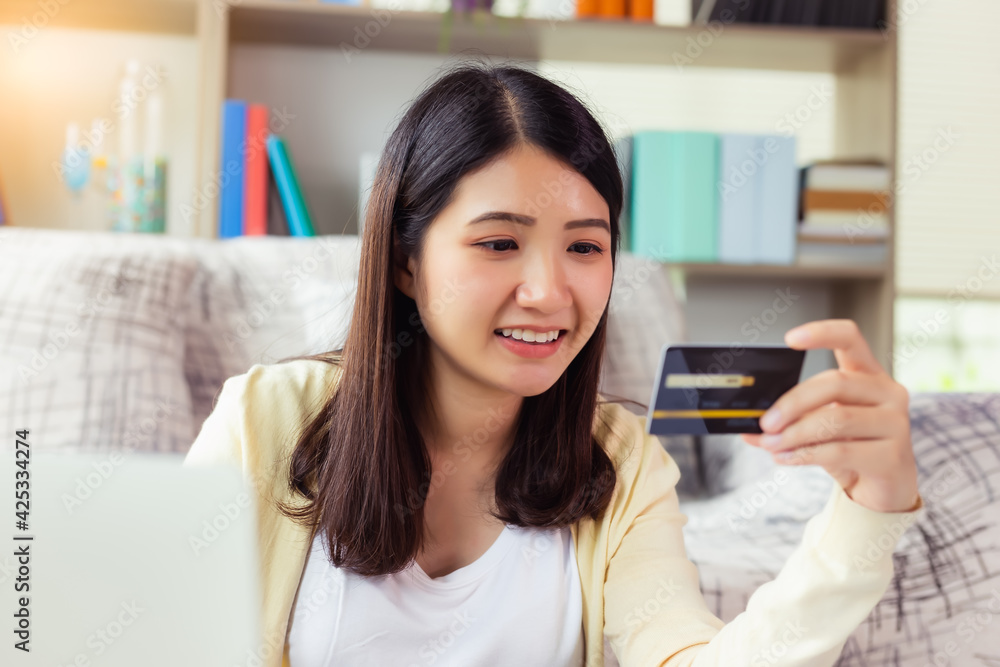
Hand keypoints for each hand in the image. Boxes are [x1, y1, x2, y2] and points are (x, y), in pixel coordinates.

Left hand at [741, 319, 920, 513]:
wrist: (883, 492)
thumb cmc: (851, 451)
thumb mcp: (820, 430)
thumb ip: (791, 423)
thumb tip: (749, 428)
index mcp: (869, 376)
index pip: (850, 339)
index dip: (822, 333)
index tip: (790, 339)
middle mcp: (889, 393)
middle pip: (835, 383)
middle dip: (793, 403)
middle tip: (766, 422)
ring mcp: (896, 424)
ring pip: (837, 419)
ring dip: (795, 433)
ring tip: (771, 444)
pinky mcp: (894, 456)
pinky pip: (841, 451)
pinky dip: (805, 454)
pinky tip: (786, 458)